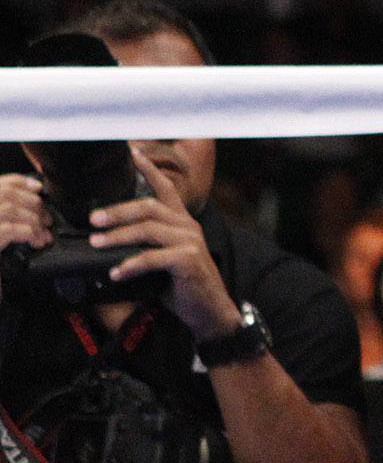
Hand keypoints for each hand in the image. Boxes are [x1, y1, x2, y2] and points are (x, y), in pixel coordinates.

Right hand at [0, 173, 51, 252]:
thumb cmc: (1, 243)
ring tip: (44, 234)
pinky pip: (13, 229)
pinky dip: (31, 234)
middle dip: (34, 205)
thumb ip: (10, 205)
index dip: (22, 183)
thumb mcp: (4, 218)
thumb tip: (35, 188)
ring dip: (35, 221)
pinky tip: (37, 242)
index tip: (38, 187)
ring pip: (12, 210)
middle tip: (47, 220)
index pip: (2, 183)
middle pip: (8, 194)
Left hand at [90, 150, 240, 341]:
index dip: (149, 169)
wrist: (209, 310)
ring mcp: (190, 242)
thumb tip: (107, 241)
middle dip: (117, 210)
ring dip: (118, 236)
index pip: (166, 188)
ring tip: (96, 243)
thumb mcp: (163, 259)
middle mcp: (188, 226)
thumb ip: (145, 245)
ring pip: (148, 229)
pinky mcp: (188, 260)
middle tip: (93, 220)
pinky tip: (115, 273)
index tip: (132, 152)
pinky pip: (152, 258)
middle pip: (149, 206)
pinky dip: (130, 265)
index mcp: (182, 222)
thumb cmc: (183, 285)